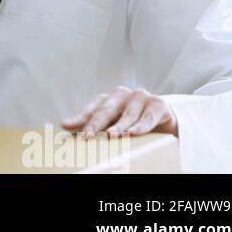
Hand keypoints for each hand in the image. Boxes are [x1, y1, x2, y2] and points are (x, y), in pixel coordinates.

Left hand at [61, 86, 177, 137]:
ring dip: (119, 126)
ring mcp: (141, 97)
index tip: (67, 126)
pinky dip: (141, 126)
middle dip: (96, 123)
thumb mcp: (113, 124)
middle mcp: (122, 94)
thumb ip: (93, 124)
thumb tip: (65, 125)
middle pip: (106, 110)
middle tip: (88, 135)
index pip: (91, 109)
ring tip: (111, 136)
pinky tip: (134, 133)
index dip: (80, 118)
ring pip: (127, 114)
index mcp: (108, 99)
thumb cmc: (134, 123)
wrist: (167, 124)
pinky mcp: (159, 104)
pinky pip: (148, 117)